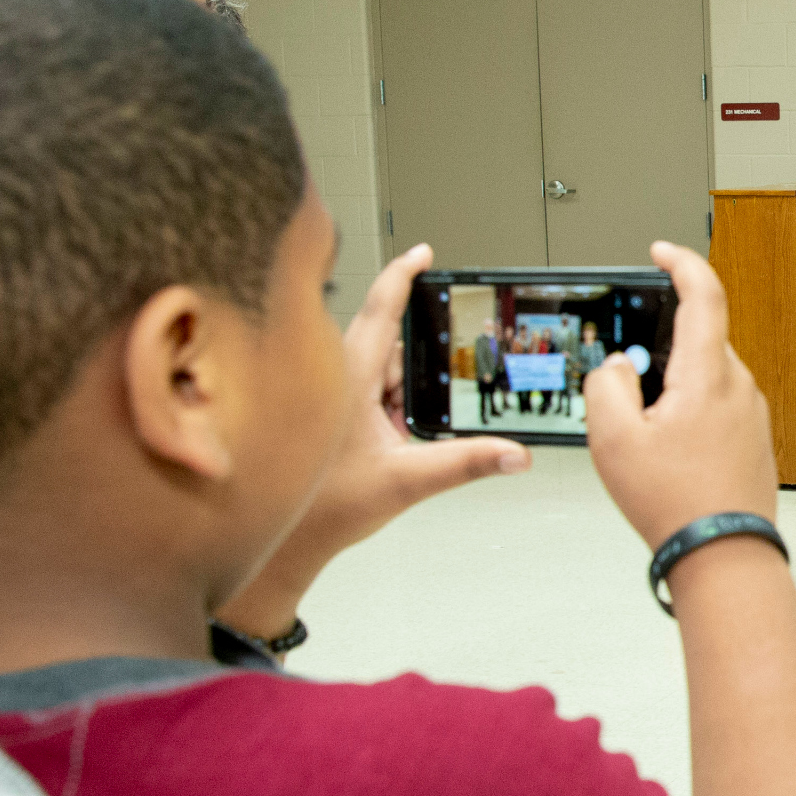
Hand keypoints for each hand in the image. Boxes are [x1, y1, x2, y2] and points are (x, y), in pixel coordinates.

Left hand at [219, 244, 530, 639]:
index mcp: (346, 377)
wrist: (281, 542)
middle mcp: (331, 376)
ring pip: (378, 374)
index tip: (423, 253)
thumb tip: (514, 453)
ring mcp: (325, 392)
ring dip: (397, 400)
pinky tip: (381, 445)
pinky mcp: (323, 411)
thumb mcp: (406, 481)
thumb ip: (466, 464)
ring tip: (390, 441)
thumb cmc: (320, 509)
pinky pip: (365, 394)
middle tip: (410, 419)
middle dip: (412, 379)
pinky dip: (384, 412)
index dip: (404, 274)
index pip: (381, 308)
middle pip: (390, 348)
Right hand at [586, 242, 778, 546]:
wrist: (725, 553)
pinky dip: (693, 411)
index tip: (662, 252)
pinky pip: (720, 406)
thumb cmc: (677, 503)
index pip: (704, 293)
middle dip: (662, 347)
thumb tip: (618, 369)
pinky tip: (671, 452)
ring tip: (649, 433)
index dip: (681, 261)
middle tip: (630, 384)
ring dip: (676, 385)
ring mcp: (753, 413)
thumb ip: (606, 386)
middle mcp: (740, 387)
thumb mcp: (612, 439)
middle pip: (700, 339)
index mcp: (708, 374)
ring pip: (709, 375)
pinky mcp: (756, 438)